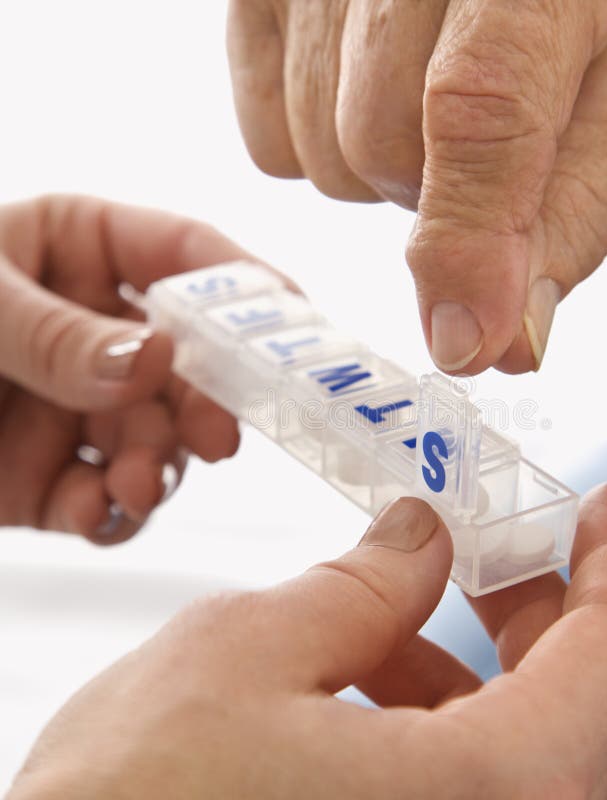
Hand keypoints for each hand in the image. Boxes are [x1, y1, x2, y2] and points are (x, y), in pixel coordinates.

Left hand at [0, 195, 273, 542]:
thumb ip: (56, 335)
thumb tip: (158, 360)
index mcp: (77, 251)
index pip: (187, 256)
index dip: (248, 289)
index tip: (295, 330)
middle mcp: (96, 330)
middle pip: (190, 362)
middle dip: (206, 403)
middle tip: (218, 439)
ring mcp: (82, 406)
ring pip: (161, 438)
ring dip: (159, 467)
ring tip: (132, 489)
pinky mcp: (59, 475)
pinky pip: (113, 496)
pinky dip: (115, 511)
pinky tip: (96, 513)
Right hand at [9, 485, 606, 798]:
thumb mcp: (247, 653)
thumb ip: (359, 585)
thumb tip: (422, 537)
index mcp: (493, 798)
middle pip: (573, 700)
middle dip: (530, 605)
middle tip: (484, 540)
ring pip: (512, 746)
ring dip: (462, 662)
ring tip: (387, 608)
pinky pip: (461, 791)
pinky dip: (429, 723)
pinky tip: (358, 683)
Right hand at [228, 0, 606, 373]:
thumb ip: (583, 196)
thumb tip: (512, 338)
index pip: (482, 102)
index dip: (471, 240)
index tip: (472, 345)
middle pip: (378, 141)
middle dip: (438, 193)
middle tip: (492, 150)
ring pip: (318, 147)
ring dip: (383, 173)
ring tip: (433, 108)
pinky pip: (267, 135)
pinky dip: (320, 150)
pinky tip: (371, 100)